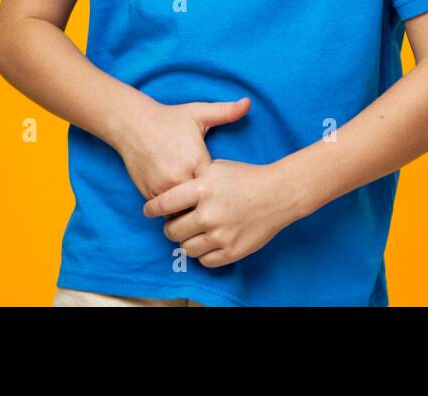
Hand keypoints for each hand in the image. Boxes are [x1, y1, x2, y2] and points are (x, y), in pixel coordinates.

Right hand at [109, 96, 250, 201]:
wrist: (132, 123)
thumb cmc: (169, 118)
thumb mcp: (199, 112)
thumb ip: (226, 111)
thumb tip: (248, 103)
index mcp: (197, 160)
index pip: (217, 187)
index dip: (223, 189)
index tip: (226, 188)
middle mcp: (179, 177)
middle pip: (201, 204)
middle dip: (208, 205)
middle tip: (216, 205)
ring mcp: (162, 188)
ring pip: (183, 212)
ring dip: (190, 211)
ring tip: (200, 208)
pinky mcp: (148, 194)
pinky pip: (165, 212)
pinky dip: (173, 211)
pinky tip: (182, 206)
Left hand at [142, 159, 295, 266]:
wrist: (279, 194)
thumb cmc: (246, 177)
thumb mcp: (216, 167)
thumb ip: (193, 180)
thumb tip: (170, 195)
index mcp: (202, 188)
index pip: (164, 204)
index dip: (152, 209)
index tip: (149, 211)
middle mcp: (208, 213)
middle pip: (172, 230)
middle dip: (171, 227)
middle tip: (176, 223)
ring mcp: (221, 234)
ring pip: (186, 248)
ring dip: (186, 241)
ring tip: (193, 233)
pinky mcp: (232, 250)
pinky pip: (205, 260)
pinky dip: (203, 253)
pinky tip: (208, 242)